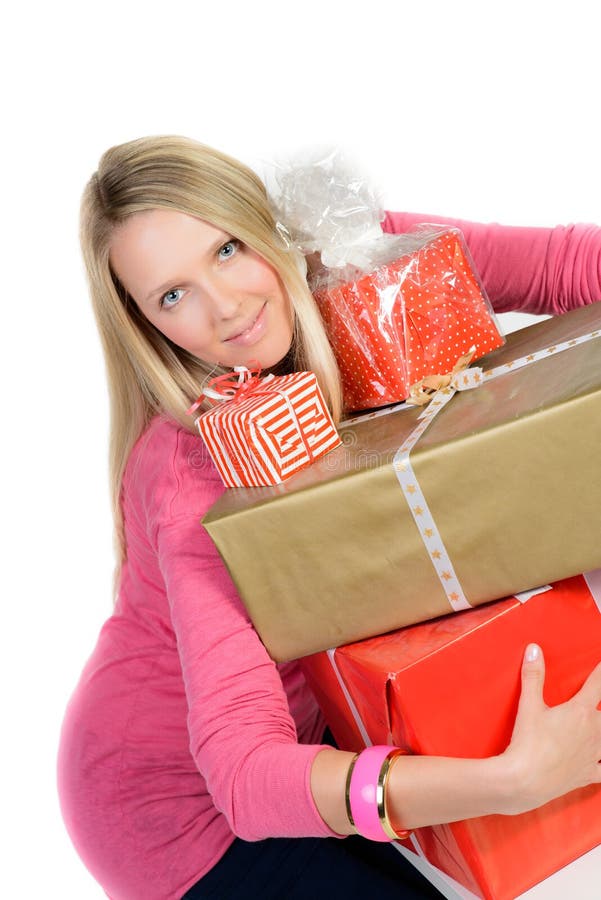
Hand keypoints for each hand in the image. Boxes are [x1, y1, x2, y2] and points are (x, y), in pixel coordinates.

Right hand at [501, 644, 600, 814]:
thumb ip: (533, 676)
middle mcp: (594, 732)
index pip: (597, 685)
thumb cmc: (528, 742)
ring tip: (600, 731)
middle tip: (596, 706)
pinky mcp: (589, 774)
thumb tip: (534, 649)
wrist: (526, 780)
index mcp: (580, 711)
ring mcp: (594, 755)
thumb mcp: (528, 705)